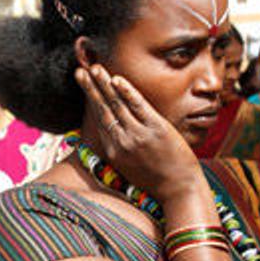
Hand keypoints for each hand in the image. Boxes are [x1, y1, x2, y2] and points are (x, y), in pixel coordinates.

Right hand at [75, 65, 204, 203]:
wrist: (180, 192)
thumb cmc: (158, 181)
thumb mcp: (131, 168)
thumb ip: (121, 149)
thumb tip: (115, 132)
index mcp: (114, 152)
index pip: (99, 120)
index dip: (91, 100)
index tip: (84, 84)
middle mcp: (122, 142)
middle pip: (102, 110)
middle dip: (90, 88)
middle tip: (79, 71)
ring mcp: (138, 135)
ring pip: (116, 105)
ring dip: (103, 84)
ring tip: (94, 68)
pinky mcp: (157, 130)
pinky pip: (139, 106)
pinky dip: (127, 92)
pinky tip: (117, 79)